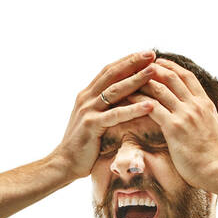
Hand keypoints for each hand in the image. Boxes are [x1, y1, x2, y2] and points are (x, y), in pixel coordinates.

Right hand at [49, 51, 159, 180]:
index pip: (109, 71)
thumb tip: (124, 100)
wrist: (64, 163)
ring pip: (115, 90)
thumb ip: (104, 108)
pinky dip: (133, 110)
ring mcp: (88, 110)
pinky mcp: (91, 125)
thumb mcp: (93, 120)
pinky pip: (116, 115)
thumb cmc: (83, 145)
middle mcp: (86, 98)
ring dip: (136, 80)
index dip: (127, 60)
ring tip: (153, 72)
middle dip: (133, 63)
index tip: (145, 54)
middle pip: (112, 74)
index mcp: (87, 94)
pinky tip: (150, 106)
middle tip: (152, 54)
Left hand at [125, 57, 217, 188]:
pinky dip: (138, 102)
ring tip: (128, 81)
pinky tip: (127, 101)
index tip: (160, 63)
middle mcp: (194, 105)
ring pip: (160, 89)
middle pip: (171, 77)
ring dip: (143, 83)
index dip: (172, 68)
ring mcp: (184, 115)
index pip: (187, 77)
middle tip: (138, 67)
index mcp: (206, 104)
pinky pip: (152, 108)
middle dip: (153, 69)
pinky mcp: (174, 128)